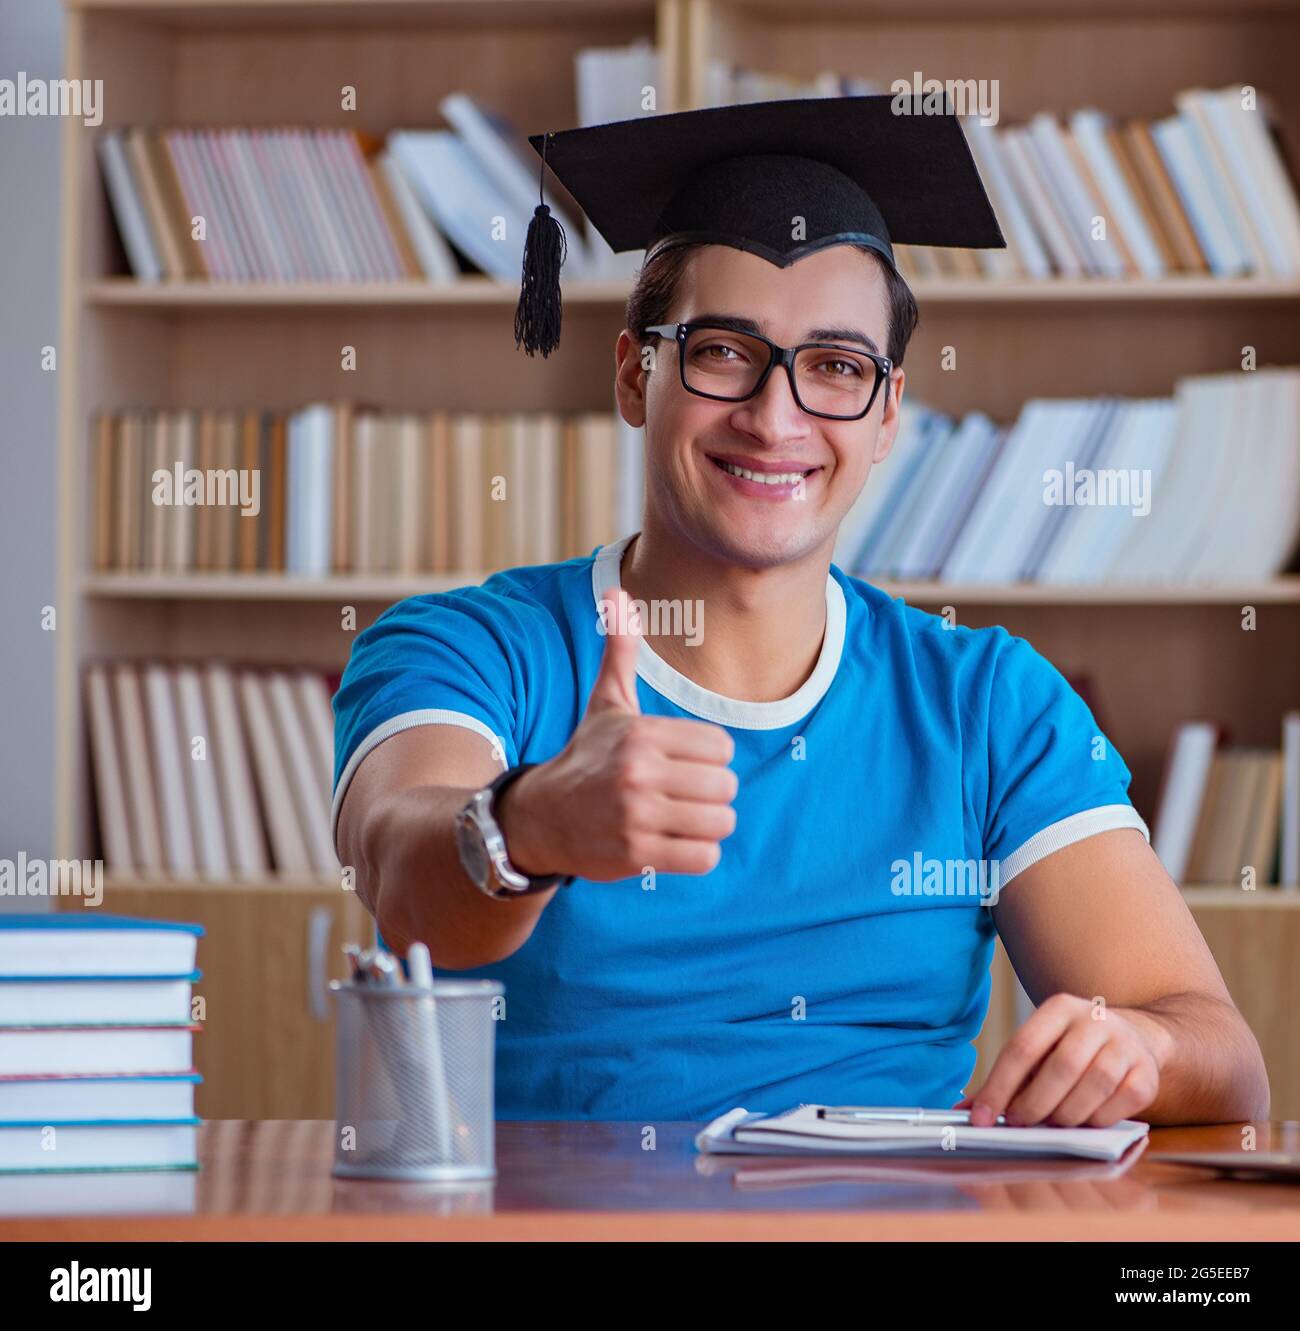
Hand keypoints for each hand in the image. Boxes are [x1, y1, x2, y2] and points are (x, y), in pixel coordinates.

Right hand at [497, 587, 738, 880]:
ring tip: (679, 818)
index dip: (708, 757)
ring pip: (720, 822)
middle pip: (726, 786)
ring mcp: (637, 817)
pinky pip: (705, 858)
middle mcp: (639, 774)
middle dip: (711, 793)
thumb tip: (616, 592)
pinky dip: (696, 854)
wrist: (538, 818)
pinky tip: (671, 843)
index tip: (682, 761)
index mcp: (641, 734)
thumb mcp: (606, 703)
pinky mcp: (637, 856)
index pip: (721, 747)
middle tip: (683, 794)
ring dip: (707, 825)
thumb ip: (620, 650)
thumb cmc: (585, 756)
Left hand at [955, 993, 1164, 1127]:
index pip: (1022, 1048)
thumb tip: (967, 1110)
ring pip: (1094, 1086)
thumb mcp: (1039, 1051)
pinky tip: (1084, 1120)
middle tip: (1020, 1123)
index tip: (981, 1118)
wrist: (1134, 1038)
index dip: (999, 1086)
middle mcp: (1095, 1019)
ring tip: (1051, 1123)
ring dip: (1066, 1114)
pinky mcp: (1147, 1073)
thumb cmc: (1072, 1048)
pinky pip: (1120, 1104)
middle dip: (1034, 1103)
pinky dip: (1097, 1119)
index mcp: (1059, 1008)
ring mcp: (1125, 1045)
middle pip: (1061, 1067)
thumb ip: (1005, 1079)